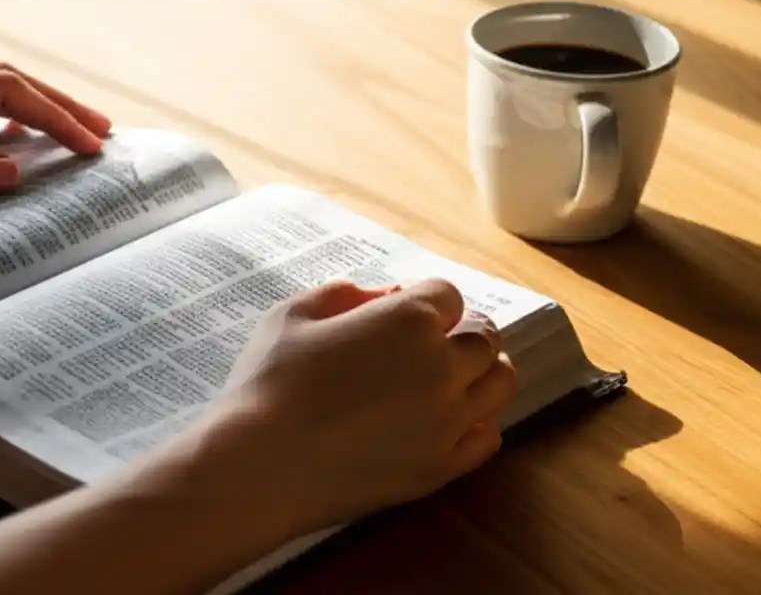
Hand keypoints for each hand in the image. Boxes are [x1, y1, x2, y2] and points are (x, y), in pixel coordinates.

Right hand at [192, 279, 515, 537]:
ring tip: (452, 376)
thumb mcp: (292, 314)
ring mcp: (448, 420)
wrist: (259, 466)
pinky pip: (488, 437)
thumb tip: (380, 295)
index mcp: (410, 320)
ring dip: (483, 371)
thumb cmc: (269, 382)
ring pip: (501, 383)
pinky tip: (449, 420)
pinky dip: (477, 422)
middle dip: (462, 331)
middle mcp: (442, 366)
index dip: (425, 300)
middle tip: (434, 342)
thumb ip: (343, 294)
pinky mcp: (441, 467)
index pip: (447, 295)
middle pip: (484, 337)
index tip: (404, 311)